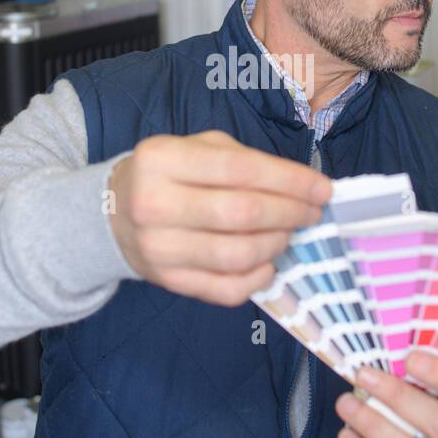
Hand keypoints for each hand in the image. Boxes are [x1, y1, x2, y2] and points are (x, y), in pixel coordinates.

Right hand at [109, 130, 331, 305]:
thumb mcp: (197, 148)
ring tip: (288, 232)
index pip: (241, 170)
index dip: (291, 180)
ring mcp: (158, 248)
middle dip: (290, 213)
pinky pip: (227, 289)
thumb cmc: (169, 174)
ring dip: (277, 244)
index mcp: (162, 159)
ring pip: (238, 254)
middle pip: (242, 213)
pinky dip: (259, 277)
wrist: (113, 213)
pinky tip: (267, 261)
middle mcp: (153, 204)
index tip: (323, 188)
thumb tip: (303, 187)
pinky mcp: (167, 282)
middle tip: (311, 213)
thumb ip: (245, 160)